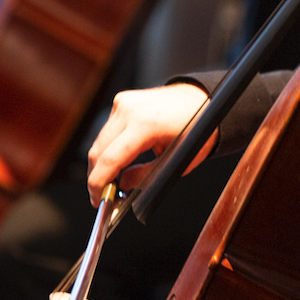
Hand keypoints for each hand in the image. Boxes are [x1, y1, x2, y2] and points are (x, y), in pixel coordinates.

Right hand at [86, 83, 217, 205]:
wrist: (202, 99)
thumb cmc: (197, 127)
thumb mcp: (176, 161)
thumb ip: (145, 176)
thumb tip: (120, 186)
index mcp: (146, 125)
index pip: (110, 159)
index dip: (99, 184)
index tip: (98, 200)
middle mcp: (130, 110)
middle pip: (98, 151)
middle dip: (97, 175)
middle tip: (104, 195)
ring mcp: (125, 102)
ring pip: (100, 140)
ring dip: (102, 161)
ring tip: (113, 179)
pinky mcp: (123, 100)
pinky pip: (108, 129)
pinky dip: (109, 146)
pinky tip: (119, 159)